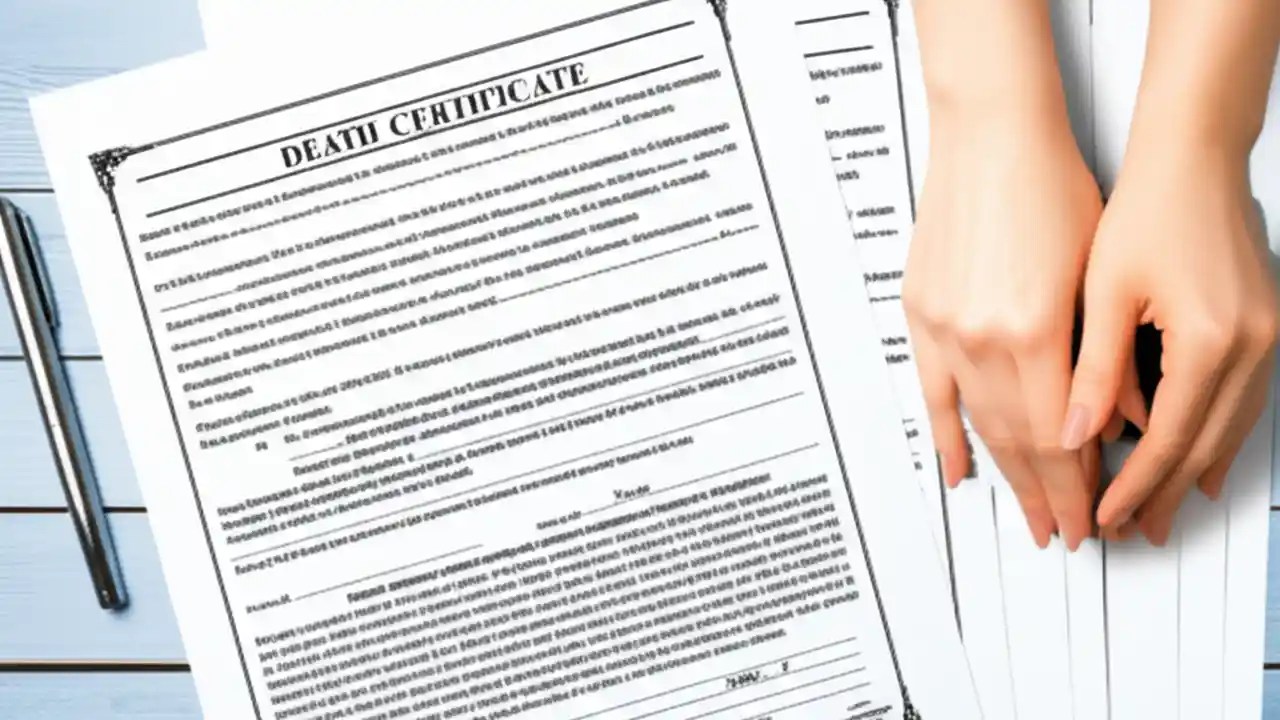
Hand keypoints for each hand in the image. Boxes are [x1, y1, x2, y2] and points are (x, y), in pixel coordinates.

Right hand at [905, 114, 1104, 549]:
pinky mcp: (919, 316)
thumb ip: (1102, 360)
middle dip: (1045, 496)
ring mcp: (943, 330)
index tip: (1089, 518)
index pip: (1058, 437)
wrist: (989, 137)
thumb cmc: (1050, 188)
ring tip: (1024, 516)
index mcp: (1034, 330)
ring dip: (1003, 479)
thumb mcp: (1097, 276)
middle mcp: (982, 340)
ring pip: (977, 426)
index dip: (1075, 485)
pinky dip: (945, 438)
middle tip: (1060, 535)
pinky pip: (931, 394)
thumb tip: (1115, 425)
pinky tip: (956, 473)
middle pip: (1016, 443)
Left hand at [1067, 148, 1277, 545]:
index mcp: (1210, 340)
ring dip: (1197, 472)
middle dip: (1167, 493)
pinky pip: (1246, 401)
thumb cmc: (1147, 210)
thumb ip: (1094, 372)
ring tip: (1165, 511)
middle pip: (1206, 444)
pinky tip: (1205, 462)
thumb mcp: (1106, 294)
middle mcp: (1253, 345)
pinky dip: (1221, 436)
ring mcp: (1271, 337)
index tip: (1105, 517)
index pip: (1168, 439)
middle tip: (1134, 532)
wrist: (1196, 155)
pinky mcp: (1268, 326)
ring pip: (1233, 429)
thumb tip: (1073, 436)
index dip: (1133, 484)